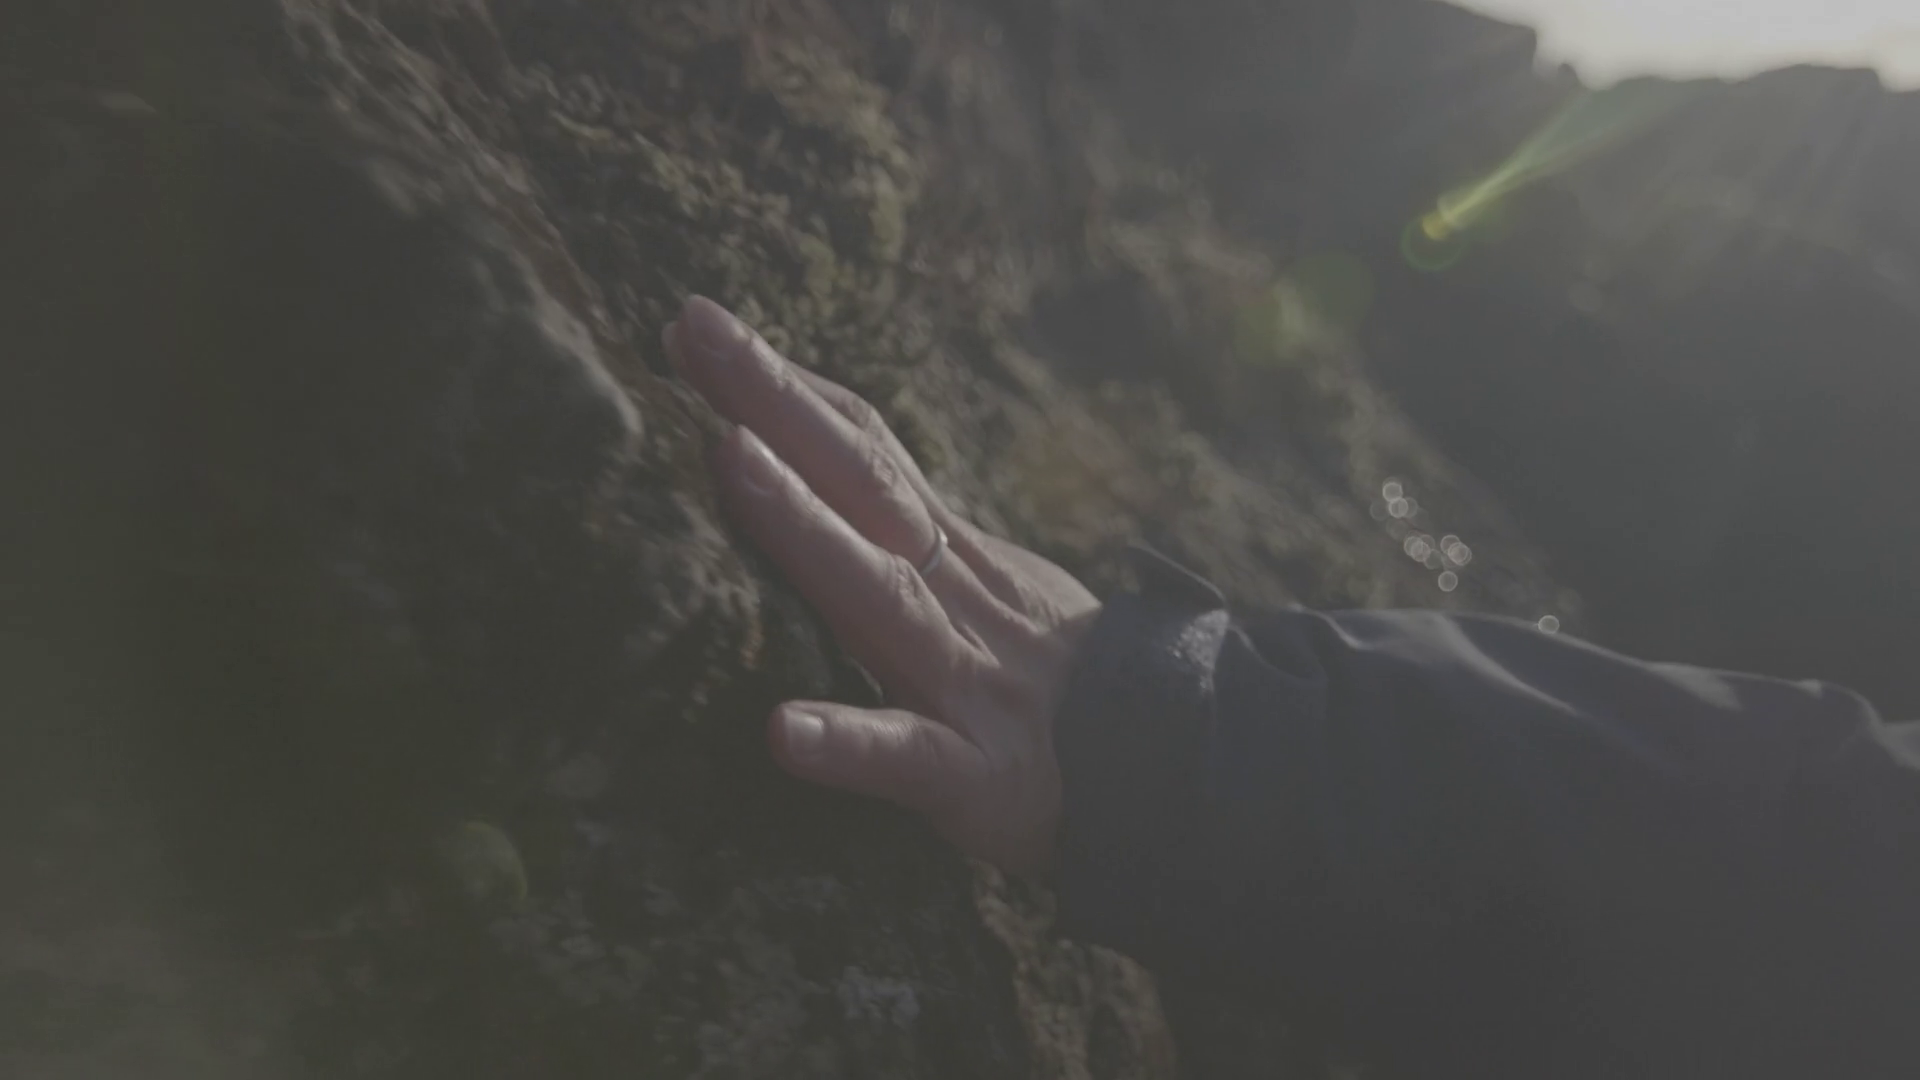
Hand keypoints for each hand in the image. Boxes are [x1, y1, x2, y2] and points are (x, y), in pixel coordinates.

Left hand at [664, 297, 1099, 875]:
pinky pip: (910, 756)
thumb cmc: (1058, 684)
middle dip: (775, 403)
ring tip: (730, 459)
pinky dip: (848, 743)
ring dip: (805, 525)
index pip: (866, 450)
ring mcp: (967, 682)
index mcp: (952, 554)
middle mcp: (954, 597)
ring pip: (879, 592)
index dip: (787, 387)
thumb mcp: (988, 588)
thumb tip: (815, 472)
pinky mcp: (978, 777)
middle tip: (693, 326)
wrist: (1181, 768)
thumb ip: (908, 534)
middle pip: (860, 483)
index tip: (701, 324)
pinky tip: (781, 732)